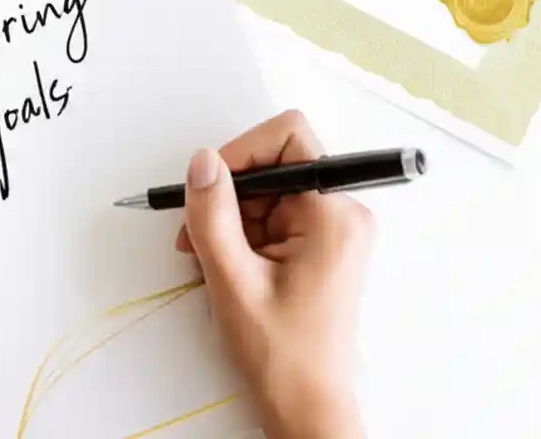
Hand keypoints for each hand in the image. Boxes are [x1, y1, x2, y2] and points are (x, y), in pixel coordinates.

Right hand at [175, 111, 372, 438]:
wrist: (306, 403)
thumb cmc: (282, 354)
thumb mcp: (233, 279)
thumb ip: (213, 214)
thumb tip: (202, 161)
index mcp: (333, 215)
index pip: (290, 137)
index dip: (242, 151)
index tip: (211, 184)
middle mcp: (342, 213)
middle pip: (273, 166)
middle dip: (228, 196)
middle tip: (198, 237)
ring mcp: (333, 229)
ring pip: (267, 193)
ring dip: (230, 220)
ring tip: (211, 261)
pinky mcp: (320, 245)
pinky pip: (273, 217)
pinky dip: (242, 235)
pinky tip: (228, 266)